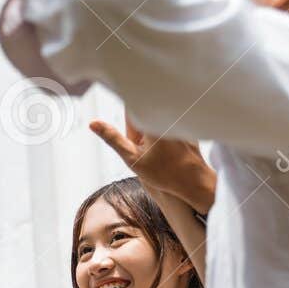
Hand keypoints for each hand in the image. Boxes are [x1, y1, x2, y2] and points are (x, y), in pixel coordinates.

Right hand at [90, 115, 216, 212]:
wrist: (195, 183)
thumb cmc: (165, 174)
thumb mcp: (133, 158)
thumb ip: (112, 138)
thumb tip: (93, 123)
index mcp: (153, 119)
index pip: (132, 104)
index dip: (129, 116)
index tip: (132, 130)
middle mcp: (168, 115)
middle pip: (145, 113)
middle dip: (140, 128)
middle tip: (145, 150)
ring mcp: (181, 119)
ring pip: (158, 119)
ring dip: (153, 130)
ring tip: (159, 153)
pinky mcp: (189, 126)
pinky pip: (171, 123)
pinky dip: (167, 132)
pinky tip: (171, 152)